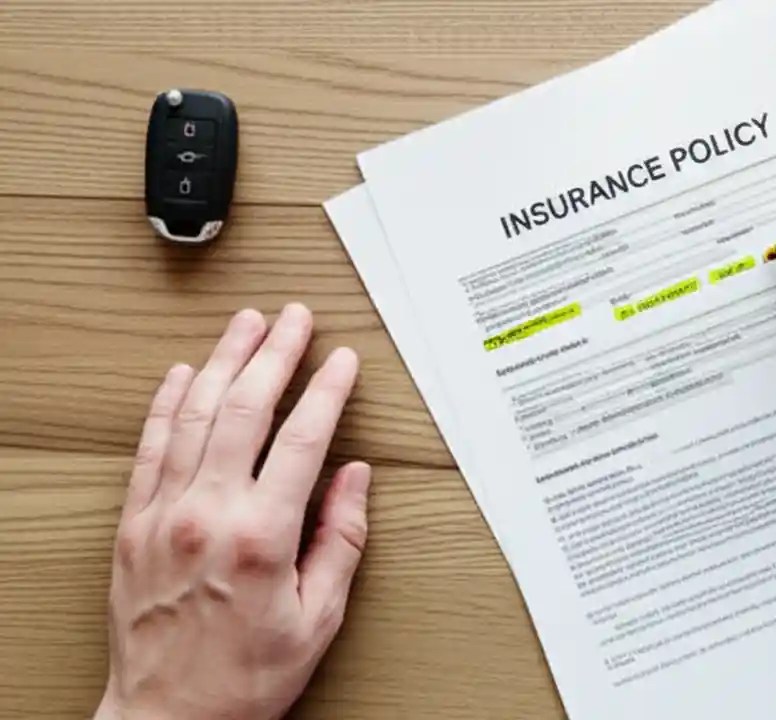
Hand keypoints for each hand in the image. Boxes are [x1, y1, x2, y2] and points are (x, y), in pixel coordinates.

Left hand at [96, 304, 369, 719]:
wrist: (168, 719)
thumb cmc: (246, 678)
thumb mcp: (318, 618)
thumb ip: (341, 539)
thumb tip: (354, 477)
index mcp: (262, 536)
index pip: (301, 439)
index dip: (326, 391)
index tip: (341, 361)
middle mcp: (207, 515)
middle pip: (244, 410)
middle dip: (275, 355)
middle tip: (295, 319)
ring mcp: (163, 515)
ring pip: (194, 416)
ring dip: (223, 362)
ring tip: (246, 326)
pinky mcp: (133, 525)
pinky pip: (149, 447)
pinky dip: (167, 404)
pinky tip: (183, 374)